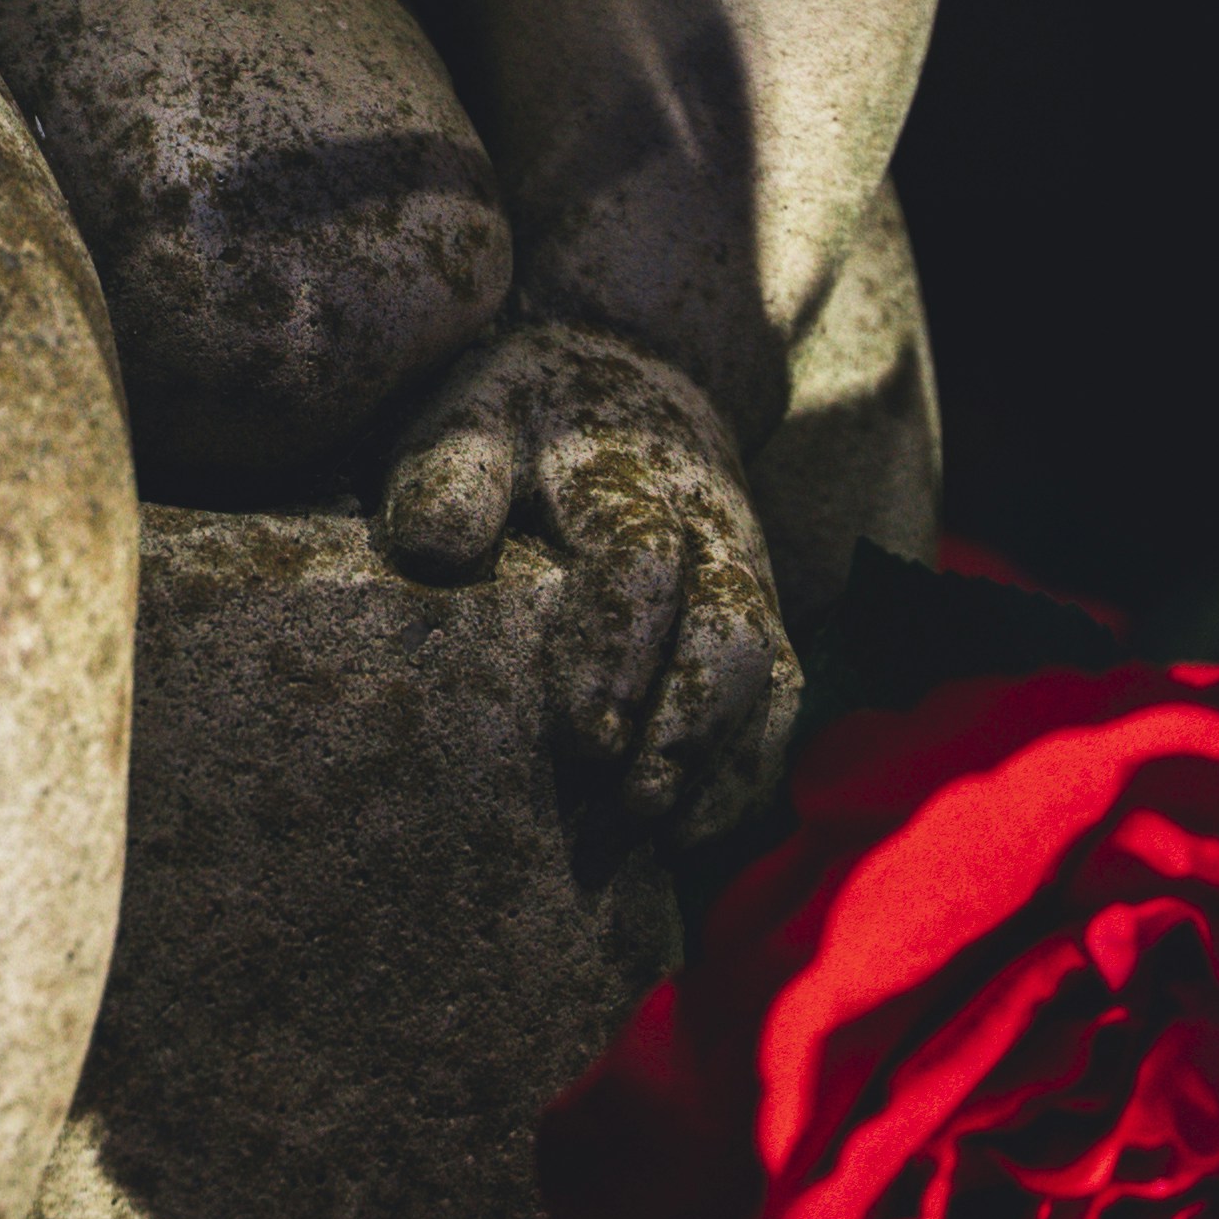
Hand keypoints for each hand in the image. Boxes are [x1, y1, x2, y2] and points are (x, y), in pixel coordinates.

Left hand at [378, 315, 801, 835]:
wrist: (630, 379)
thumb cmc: (528, 414)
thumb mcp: (477, 410)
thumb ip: (453, 468)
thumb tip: (438, 550)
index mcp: (629, 475)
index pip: (644, 561)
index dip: (621, 651)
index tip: (587, 736)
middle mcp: (710, 532)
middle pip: (728, 630)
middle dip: (686, 725)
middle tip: (632, 803)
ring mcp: (747, 580)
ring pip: (767, 675)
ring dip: (722, 763)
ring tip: (663, 839)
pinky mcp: (759, 623)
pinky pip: (780, 699)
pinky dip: (750, 770)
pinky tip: (697, 836)